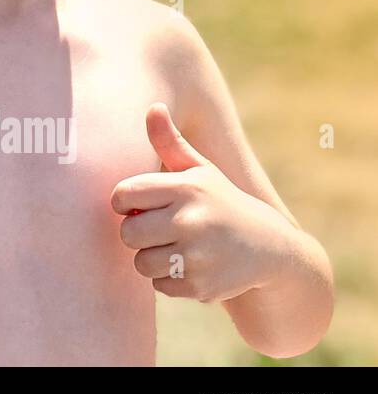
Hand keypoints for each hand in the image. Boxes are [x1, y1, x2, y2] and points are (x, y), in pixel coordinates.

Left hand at [110, 103, 293, 303]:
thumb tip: (152, 106)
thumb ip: (170, 142)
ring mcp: (198, 256)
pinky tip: (193, 267)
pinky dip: (170, 281)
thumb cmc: (222, 203)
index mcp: (186, 187)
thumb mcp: (201, 170)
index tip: (137, 205)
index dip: (124, 203)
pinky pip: (159, 286)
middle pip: (127, 233)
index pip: (122, 195)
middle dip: (138, 234)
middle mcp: (191, 220)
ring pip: (140, 263)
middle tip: (159, 230)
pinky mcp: (202, 286)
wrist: (271, 250)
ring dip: (153, 259)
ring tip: (177, 248)